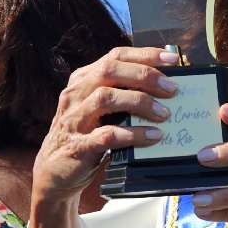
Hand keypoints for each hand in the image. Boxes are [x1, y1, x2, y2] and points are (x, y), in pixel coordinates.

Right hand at [32, 47, 177, 202]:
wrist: (55, 173)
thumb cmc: (88, 135)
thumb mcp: (103, 110)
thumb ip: (125, 95)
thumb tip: (166, 87)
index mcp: (84, 80)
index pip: (115, 56)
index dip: (145, 54)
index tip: (172, 59)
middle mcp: (76, 94)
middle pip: (109, 71)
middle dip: (144, 76)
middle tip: (171, 89)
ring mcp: (74, 119)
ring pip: (105, 98)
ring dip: (140, 102)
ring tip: (164, 114)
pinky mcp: (78, 145)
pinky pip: (107, 134)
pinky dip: (133, 134)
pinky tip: (153, 136)